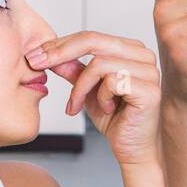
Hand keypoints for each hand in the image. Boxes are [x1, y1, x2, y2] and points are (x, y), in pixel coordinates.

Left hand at [26, 32, 160, 165]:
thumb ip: (73, 70)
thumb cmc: (115, 120)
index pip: (92, 37)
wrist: (131, 150)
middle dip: (61, 53)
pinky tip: (107, 110)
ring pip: (99, 64)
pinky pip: (111, 82)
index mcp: (131, 50)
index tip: (36, 55)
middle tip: (38, 64)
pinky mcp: (149, 89)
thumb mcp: (87, 91)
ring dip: (81, 88)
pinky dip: (100, 98)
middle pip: (94, 41)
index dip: (61, 44)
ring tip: (78, 105)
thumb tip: (48, 53)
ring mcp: (149, 71)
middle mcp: (143, 55)